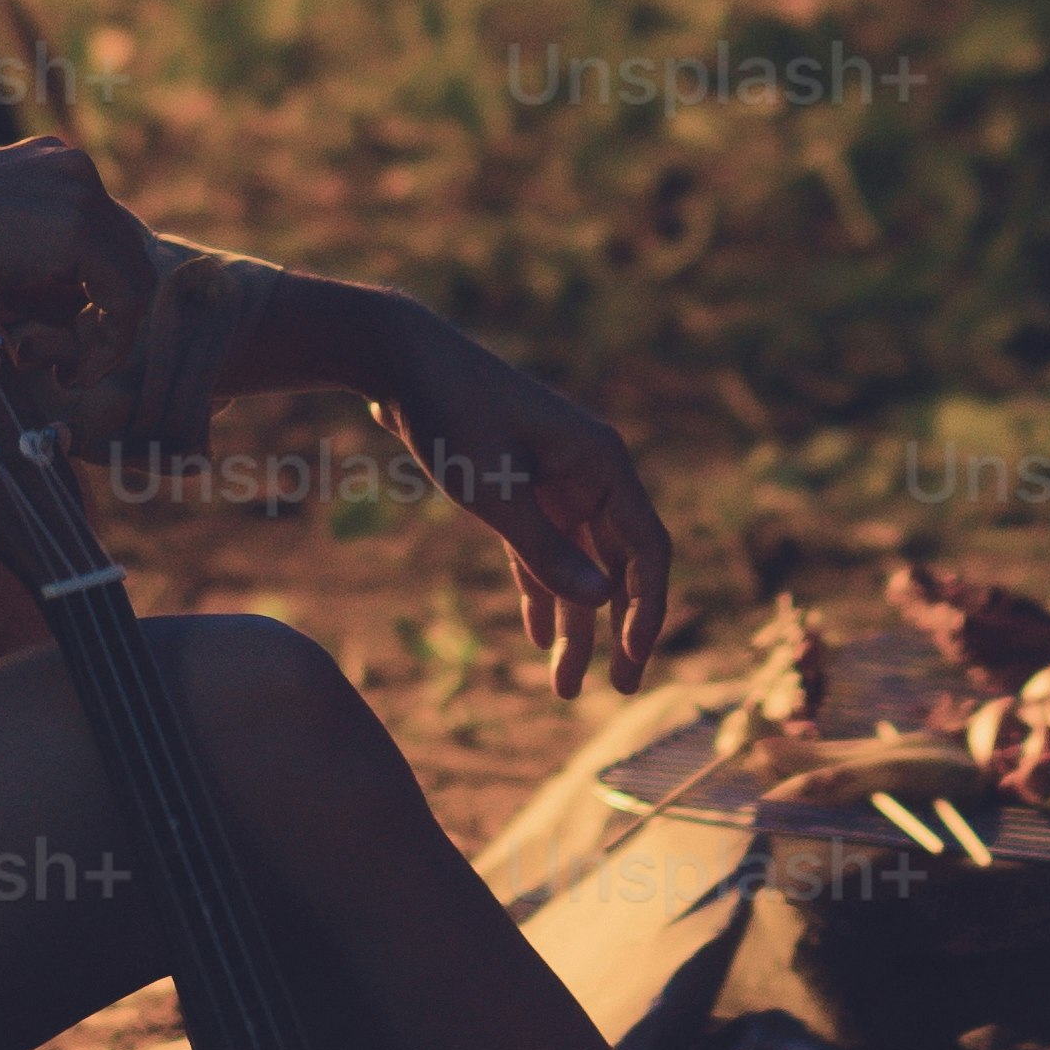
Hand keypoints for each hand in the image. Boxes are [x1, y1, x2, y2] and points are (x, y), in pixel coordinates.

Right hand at [0, 136, 150, 431]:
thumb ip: (38, 270)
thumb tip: (76, 318)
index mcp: (53, 159)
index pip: (105, 232)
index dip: (95, 291)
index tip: (67, 338)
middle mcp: (74, 166)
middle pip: (126, 253)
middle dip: (107, 315)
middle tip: (69, 363)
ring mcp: (81, 193)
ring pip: (134, 279)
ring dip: (109, 336)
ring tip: (67, 373)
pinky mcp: (79, 229)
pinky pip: (127, 298)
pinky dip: (109, 343)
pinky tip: (70, 371)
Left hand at [354, 315, 672, 698]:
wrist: (401, 361)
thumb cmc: (452, 414)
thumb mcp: (496, 492)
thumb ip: (547, 550)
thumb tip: (602, 602)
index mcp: (602, 463)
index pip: (647, 547)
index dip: (647, 608)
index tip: (633, 660)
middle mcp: (590, 473)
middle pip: (620, 563)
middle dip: (618, 628)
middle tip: (620, 687)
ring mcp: (557, 482)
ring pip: (579, 565)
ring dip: (576, 624)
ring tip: (565, 689)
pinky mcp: (521, 489)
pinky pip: (543, 552)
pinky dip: (543, 592)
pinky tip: (539, 640)